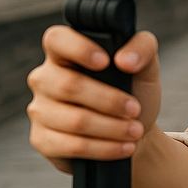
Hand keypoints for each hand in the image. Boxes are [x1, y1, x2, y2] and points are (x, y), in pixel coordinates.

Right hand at [25, 26, 162, 172]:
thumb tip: (124, 60)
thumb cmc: (134, 90)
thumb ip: (142, 47)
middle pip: (69, 86)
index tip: (106, 62)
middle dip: (109, 100)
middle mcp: (45, 78)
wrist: (135, 130)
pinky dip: (104, 148)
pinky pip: (70, 146)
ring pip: (73, 120)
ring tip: (135, 131)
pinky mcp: (42, 139)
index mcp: (65, 52)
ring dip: (111, 128)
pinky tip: (124, 147)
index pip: (56, 39)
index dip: (78, 49)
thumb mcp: (147, 66)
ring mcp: (40, 109)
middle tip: (135, 109)